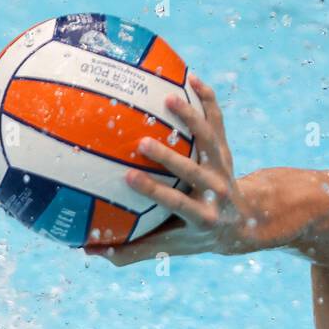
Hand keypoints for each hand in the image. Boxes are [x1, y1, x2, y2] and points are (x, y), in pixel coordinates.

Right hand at [85, 75, 261, 265]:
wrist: (241, 220)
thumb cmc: (193, 234)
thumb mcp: (166, 246)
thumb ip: (130, 250)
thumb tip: (87, 251)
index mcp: (201, 216)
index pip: (176, 204)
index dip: (154, 191)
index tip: (129, 177)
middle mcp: (216, 191)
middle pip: (194, 171)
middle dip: (170, 157)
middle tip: (142, 143)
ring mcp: (223, 167)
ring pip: (210, 140)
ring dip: (192, 118)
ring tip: (169, 98)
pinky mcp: (225, 149)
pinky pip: (218, 120)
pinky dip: (208, 99)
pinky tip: (191, 78)